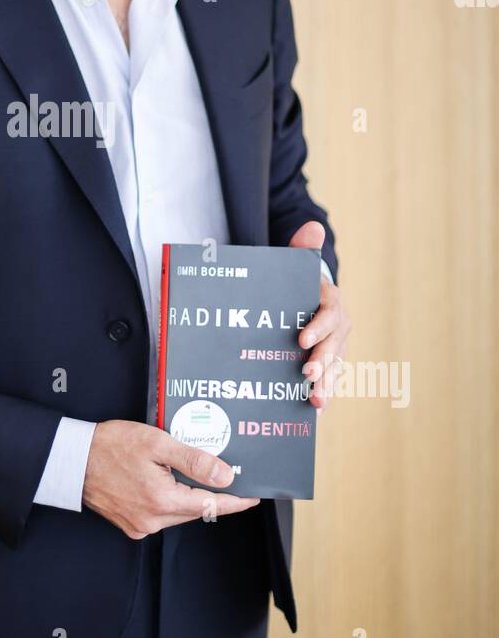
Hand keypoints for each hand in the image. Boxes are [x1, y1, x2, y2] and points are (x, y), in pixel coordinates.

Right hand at [82, 420, 260, 538]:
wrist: (70, 459)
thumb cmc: (109, 445)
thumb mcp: (157, 443)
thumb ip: (194, 461)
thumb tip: (225, 477)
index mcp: (162, 500)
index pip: (211, 505)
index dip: (235, 501)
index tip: (253, 497)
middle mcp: (152, 520)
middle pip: (196, 510)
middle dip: (211, 494)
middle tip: (223, 473)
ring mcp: (139, 525)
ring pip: (178, 512)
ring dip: (188, 495)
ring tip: (190, 471)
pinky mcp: (130, 524)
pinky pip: (161, 514)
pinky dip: (169, 499)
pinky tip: (166, 480)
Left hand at [288, 220, 352, 409]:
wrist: (307, 296)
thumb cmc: (298, 281)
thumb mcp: (298, 263)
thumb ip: (303, 247)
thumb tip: (313, 226)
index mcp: (332, 302)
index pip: (329, 315)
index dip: (318, 327)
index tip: (301, 339)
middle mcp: (339, 325)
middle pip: (333, 345)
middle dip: (322, 362)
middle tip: (307, 375)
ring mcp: (336, 345)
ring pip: (334, 366)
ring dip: (326, 383)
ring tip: (316, 401)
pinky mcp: (330, 361)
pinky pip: (329, 377)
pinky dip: (324, 391)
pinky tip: (315, 411)